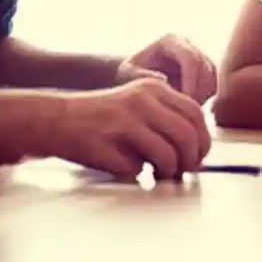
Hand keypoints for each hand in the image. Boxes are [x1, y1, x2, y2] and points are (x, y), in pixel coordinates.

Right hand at [51, 78, 211, 179]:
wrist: (58, 119)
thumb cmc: (103, 116)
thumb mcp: (139, 102)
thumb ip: (167, 116)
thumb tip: (196, 147)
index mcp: (153, 88)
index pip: (195, 112)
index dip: (203, 138)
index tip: (199, 154)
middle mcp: (142, 101)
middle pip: (186, 135)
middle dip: (191, 159)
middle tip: (185, 169)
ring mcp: (124, 122)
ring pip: (167, 155)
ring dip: (167, 171)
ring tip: (157, 172)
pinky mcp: (109, 144)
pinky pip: (137, 168)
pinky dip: (137, 173)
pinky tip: (126, 165)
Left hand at [118, 34, 217, 104]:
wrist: (134, 74)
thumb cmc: (129, 74)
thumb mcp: (128, 73)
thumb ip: (143, 75)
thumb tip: (164, 79)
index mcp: (171, 40)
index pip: (191, 58)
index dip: (191, 81)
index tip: (184, 102)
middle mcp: (188, 43)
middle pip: (205, 67)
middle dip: (199, 91)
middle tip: (187, 112)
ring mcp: (198, 54)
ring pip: (211, 76)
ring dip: (203, 95)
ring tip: (185, 110)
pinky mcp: (203, 68)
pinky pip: (213, 84)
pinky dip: (205, 97)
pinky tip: (188, 108)